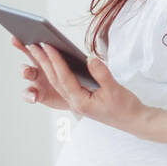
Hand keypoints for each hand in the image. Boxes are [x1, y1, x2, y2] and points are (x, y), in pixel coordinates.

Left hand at [15, 37, 148, 134]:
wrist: (134, 121)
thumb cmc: (125, 107)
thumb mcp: (115, 89)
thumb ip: (101, 73)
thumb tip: (89, 58)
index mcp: (80, 101)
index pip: (63, 77)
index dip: (55, 60)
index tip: (47, 46)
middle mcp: (75, 103)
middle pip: (54, 80)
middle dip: (43, 62)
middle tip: (33, 45)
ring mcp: (76, 102)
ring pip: (57, 82)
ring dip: (47, 66)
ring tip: (38, 51)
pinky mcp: (81, 99)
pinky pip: (65, 84)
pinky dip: (58, 72)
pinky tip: (54, 62)